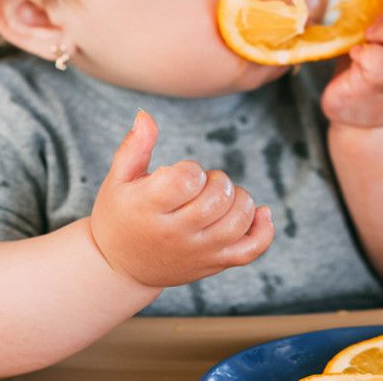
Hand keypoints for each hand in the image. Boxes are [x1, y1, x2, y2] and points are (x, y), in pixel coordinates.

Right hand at [88, 111, 273, 286]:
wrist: (119, 267)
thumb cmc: (119, 215)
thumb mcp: (118, 180)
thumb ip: (135, 146)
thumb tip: (145, 114)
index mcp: (148, 209)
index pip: (186, 181)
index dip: (191, 169)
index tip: (182, 175)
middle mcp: (174, 234)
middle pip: (217, 200)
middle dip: (217, 181)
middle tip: (202, 185)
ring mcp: (198, 251)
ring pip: (238, 222)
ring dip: (239, 199)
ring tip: (222, 198)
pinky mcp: (214, 263)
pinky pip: (250, 250)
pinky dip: (264, 230)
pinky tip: (260, 213)